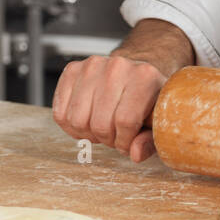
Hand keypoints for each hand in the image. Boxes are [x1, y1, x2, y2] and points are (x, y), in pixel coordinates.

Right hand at [51, 54, 168, 161]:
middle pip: (100, 124)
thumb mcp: (158, 121)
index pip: (125, 121)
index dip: (124, 142)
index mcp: (144, 77)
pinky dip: (71, 126)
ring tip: (102, 126)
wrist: (133, 75)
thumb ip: (150, 140)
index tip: (127, 143)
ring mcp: (92, 66)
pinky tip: (87, 119)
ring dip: (88, 133)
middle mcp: (117, 66)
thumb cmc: (148, 100)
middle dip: (107, 139)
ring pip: (77, 120)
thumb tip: (135, 153)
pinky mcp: (72, 70)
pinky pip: (60, 114)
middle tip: (115, 134)